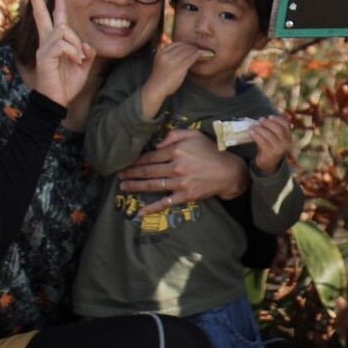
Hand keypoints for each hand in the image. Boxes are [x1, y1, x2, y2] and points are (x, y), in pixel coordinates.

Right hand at [22, 0, 95, 107]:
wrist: (57, 101)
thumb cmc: (67, 83)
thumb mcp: (83, 64)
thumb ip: (86, 51)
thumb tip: (86, 44)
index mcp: (56, 41)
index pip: (55, 16)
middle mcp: (47, 41)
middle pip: (41, 13)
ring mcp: (44, 48)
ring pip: (64, 31)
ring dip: (76, 45)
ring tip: (78, 59)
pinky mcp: (44, 56)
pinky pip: (63, 44)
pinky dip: (74, 52)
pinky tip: (75, 61)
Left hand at [121, 128, 248, 216]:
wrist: (228, 171)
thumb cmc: (211, 150)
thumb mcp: (194, 134)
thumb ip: (174, 135)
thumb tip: (156, 145)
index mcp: (177, 150)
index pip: (151, 156)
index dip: (137, 160)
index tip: (127, 163)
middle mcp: (176, 167)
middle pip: (149, 170)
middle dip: (132, 173)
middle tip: (119, 176)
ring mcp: (180, 183)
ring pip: (153, 185)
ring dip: (136, 186)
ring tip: (123, 187)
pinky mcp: (185, 195)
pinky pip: (165, 202)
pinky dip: (152, 208)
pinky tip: (140, 212)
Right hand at [141, 42, 201, 117]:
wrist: (157, 88)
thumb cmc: (160, 76)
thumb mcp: (161, 61)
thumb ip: (169, 54)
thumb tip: (182, 49)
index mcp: (161, 52)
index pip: (175, 44)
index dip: (183, 44)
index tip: (188, 46)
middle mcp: (166, 55)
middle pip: (182, 47)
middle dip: (190, 46)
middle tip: (195, 47)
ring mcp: (173, 61)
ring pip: (187, 51)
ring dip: (194, 50)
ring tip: (198, 50)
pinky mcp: (180, 67)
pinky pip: (190, 58)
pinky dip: (196, 55)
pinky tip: (199, 54)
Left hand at [249, 115, 292, 173]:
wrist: (268, 165)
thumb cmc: (270, 148)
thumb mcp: (275, 138)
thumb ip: (272, 129)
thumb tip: (262, 119)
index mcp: (288, 137)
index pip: (286, 125)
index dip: (278, 119)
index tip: (269, 116)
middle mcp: (286, 144)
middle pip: (278, 129)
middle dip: (268, 123)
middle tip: (259, 120)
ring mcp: (279, 150)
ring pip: (269, 135)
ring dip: (260, 129)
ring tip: (252, 126)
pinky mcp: (270, 154)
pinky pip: (262, 142)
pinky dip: (256, 136)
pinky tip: (251, 132)